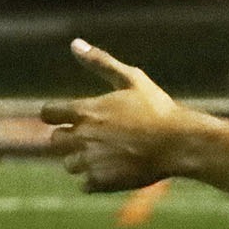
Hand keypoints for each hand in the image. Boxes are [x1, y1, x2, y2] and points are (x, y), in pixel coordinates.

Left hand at [42, 40, 196, 192]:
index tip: (77, 117)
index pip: (48, 113)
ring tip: (113, 155)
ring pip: (70, 164)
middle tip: (101, 137)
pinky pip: (86, 184)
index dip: (60, 115)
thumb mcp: (132, 79)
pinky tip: (118, 169)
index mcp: (85, 111)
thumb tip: (74, 43)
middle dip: (72, 139)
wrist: (180, 143)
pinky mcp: (100, 181)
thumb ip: (101, 62)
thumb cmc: (158, 109)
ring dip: (85, 160)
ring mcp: (90, 160)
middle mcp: (81, 136)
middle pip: (55, 140)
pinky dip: (98, 179)